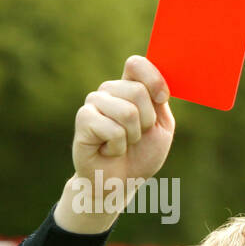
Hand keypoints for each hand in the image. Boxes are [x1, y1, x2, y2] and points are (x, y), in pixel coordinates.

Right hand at [58, 55, 174, 226]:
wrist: (120, 181)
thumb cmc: (141, 153)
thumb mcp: (161, 126)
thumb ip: (160, 101)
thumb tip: (159, 82)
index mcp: (129, 88)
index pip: (137, 64)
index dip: (154, 79)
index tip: (162, 99)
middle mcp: (109, 91)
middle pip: (138, 91)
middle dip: (147, 121)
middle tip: (137, 136)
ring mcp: (93, 103)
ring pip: (127, 111)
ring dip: (133, 136)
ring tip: (123, 143)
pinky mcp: (83, 120)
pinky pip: (113, 129)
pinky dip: (118, 146)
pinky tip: (109, 150)